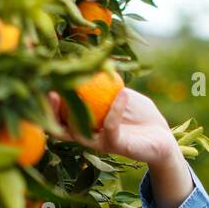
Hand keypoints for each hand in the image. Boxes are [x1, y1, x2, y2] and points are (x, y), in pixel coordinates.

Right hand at [45, 86, 177, 164]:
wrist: (162, 137)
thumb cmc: (139, 115)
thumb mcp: (119, 94)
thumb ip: (104, 83)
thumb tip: (87, 61)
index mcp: (85, 123)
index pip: (60, 115)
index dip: (49, 102)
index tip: (46, 81)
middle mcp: (88, 135)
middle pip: (60, 128)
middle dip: (50, 112)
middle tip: (49, 92)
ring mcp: (100, 142)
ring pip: (79, 133)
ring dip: (74, 114)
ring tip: (75, 90)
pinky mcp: (116, 146)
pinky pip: (110, 127)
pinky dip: (115, 109)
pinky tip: (122, 93)